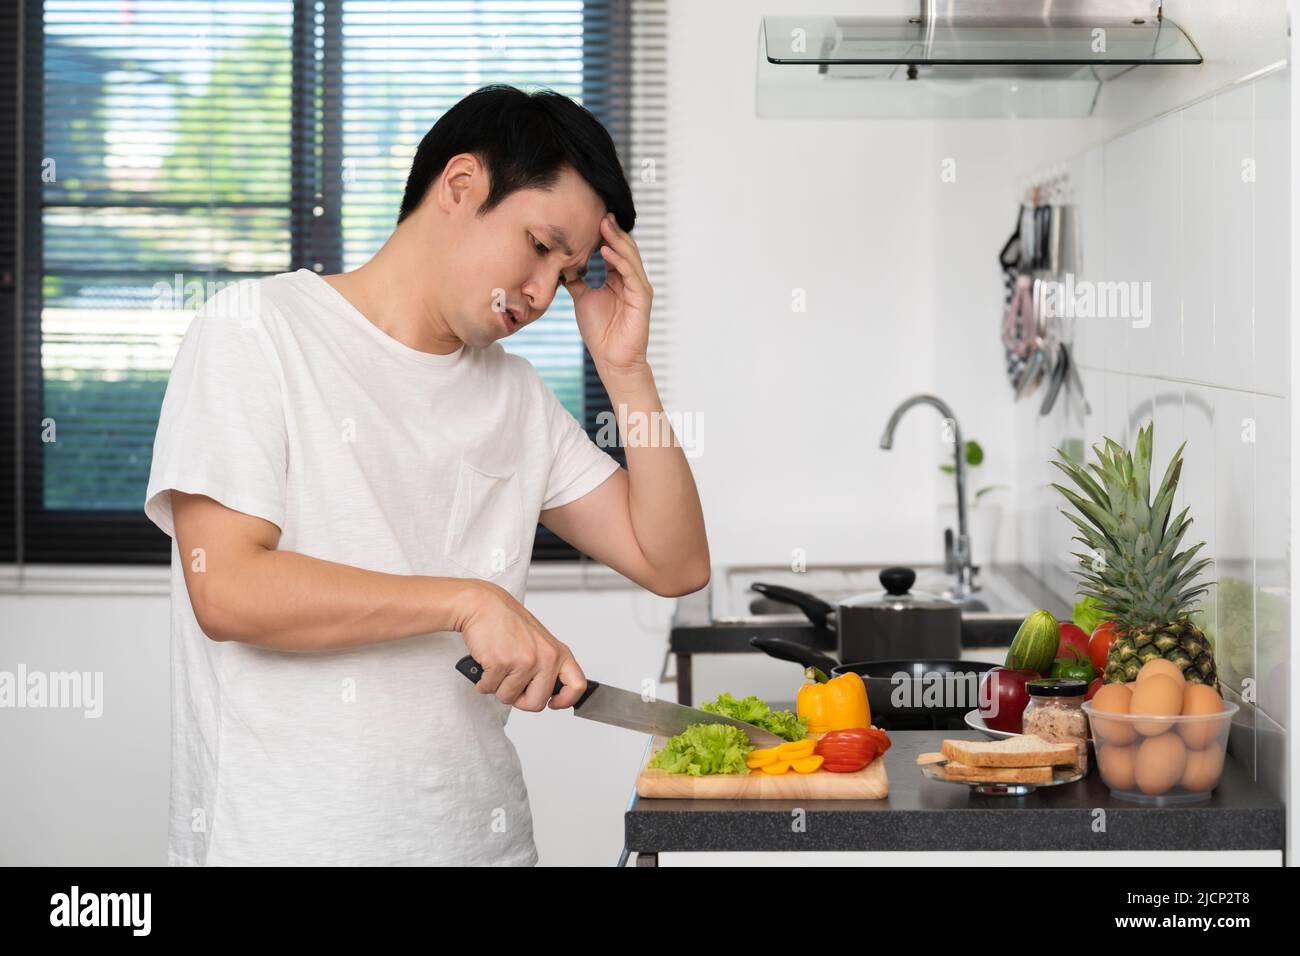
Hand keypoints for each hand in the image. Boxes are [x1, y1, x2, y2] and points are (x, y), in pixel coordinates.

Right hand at [457, 581, 586, 710]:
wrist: (484, 604)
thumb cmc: (508, 621)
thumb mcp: (539, 641)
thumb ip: (546, 665)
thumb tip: (546, 694)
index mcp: (558, 653)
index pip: (577, 686)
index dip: (565, 700)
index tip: (553, 703)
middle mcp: (545, 658)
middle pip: (536, 703)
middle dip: (519, 699)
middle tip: (511, 683)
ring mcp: (524, 661)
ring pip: (509, 698)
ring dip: (497, 687)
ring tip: (498, 665)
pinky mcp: (501, 662)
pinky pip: (489, 688)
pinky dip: (482, 681)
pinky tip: (486, 663)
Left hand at [564, 212, 652, 375]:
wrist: (611, 360)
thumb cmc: (600, 331)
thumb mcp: (582, 297)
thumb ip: (577, 278)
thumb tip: (560, 261)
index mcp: (618, 278)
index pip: (612, 249)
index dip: (602, 234)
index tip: (587, 217)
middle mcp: (630, 279)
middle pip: (623, 248)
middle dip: (611, 230)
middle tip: (598, 212)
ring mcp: (638, 287)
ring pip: (629, 256)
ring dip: (616, 240)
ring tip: (603, 224)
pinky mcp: (642, 298)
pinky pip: (631, 274)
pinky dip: (619, 261)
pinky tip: (606, 251)